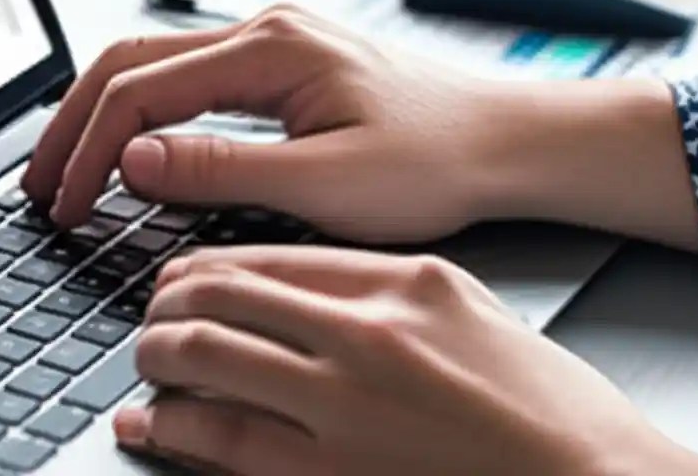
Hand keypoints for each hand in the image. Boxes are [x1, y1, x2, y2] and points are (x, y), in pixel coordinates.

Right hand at [23, 4, 697, 250]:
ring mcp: (270, 47)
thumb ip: (224, 170)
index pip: (140, 90)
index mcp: (269, 49)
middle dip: (73, 124)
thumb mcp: (328, 182)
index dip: (90, 150)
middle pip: (128, 63)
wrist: (504, 144)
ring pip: (152, 68)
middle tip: (40, 184)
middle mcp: (262, 34)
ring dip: (103, 118)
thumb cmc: (438, 160)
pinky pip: (187, 83)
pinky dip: (144, 117)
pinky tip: (130, 152)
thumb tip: (136, 160)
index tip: (66, 204)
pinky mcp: (279, 72)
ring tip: (67, 170)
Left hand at [114, 247, 697, 475]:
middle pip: (221, 296)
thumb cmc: (548, 411)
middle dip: (167, 303)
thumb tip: (297, 286)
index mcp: (403, 284)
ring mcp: (344, 408)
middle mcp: (366, 336)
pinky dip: (168, 426)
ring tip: (148, 362)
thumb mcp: (470, 312)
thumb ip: (383, 288)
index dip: (205, 265)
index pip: (267, 256)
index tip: (184, 277)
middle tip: (154, 317)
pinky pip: (219, 441)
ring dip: (156, 357)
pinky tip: (149, 422)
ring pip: (205, 359)